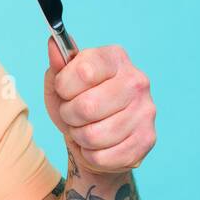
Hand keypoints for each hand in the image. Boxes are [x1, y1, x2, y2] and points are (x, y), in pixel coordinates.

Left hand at [44, 39, 155, 174]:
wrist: (96, 139)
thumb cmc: (76, 104)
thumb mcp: (60, 83)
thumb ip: (58, 64)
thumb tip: (52, 43)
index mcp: (115, 58)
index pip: (83, 71)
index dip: (64, 86)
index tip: (65, 90)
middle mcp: (137, 81)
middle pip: (87, 107)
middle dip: (69, 115)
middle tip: (74, 115)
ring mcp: (146, 110)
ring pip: (93, 135)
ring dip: (80, 136)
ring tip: (85, 129)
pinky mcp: (147, 139)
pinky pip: (103, 156)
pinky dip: (91, 155)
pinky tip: (99, 144)